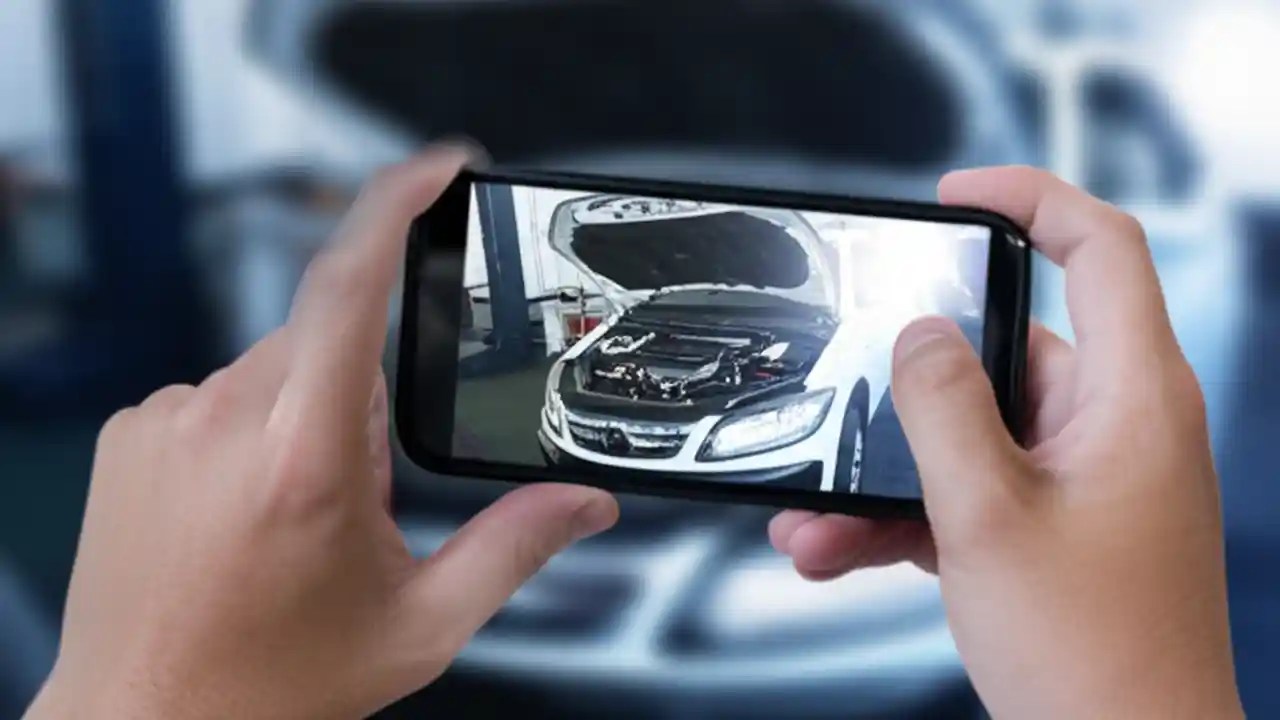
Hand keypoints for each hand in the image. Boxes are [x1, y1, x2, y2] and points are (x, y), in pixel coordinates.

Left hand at [25, 146, 619, 719]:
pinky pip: (218, 395)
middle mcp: (224, 422)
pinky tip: (241, 513)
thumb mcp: (419, 625)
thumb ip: (514, 550)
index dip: (397, 202)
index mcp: (305, 458)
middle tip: (356, 496)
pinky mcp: (134, 433)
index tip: (440, 167)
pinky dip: (248, 432)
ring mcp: (166, 422)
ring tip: (289, 521)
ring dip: (303, 419)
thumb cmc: (269, 684)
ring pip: (274, 370)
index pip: (350, 285)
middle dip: (363, 400)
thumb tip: (583, 505)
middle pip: (329, 342)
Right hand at [769, 168, 1241, 717]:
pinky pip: (970, 490)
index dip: (1029, 199)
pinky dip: (908, 514)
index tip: (953, 198)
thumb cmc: (1095, 656)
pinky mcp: (1054, 523)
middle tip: (843, 391)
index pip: (1100, 247)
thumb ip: (942, 408)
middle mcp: (1114, 425)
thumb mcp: (986, 516)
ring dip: (890, 471)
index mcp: (1132, 397)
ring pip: (971, 435)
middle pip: (1004, 351)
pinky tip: (841, 549)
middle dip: (904, 388)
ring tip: (818, 518)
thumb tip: (918, 336)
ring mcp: (1083, 477)